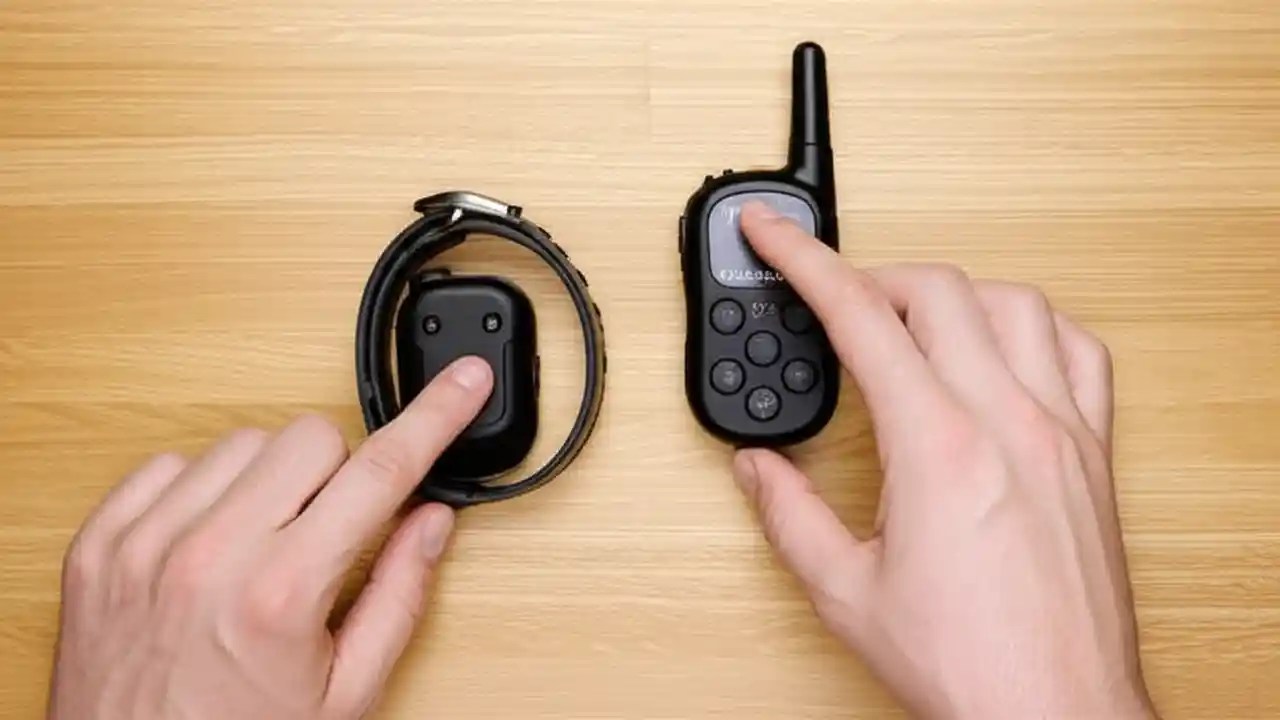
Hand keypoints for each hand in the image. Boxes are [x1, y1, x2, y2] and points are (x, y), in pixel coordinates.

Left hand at [48, 358, 492, 719]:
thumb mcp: (346, 694)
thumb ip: (398, 596)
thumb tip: (430, 521)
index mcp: (281, 592)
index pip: (381, 472)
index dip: (435, 418)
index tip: (464, 382)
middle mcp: (207, 555)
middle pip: (309, 437)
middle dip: (338, 474)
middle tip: (330, 532)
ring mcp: (144, 544)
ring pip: (241, 441)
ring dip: (269, 481)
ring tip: (262, 545)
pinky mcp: (98, 545)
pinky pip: (167, 464)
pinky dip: (199, 491)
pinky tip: (209, 543)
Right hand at [732, 203, 1156, 719]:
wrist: (1056, 712)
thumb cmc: (968, 664)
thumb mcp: (845, 591)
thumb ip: (788, 515)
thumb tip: (758, 468)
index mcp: (934, 446)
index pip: (859, 316)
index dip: (804, 261)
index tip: (773, 232)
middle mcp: (1006, 421)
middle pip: (937, 291)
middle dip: (872, 276)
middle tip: (834, 297)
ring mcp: (1061, 430)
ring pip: (1014, 303)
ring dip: (953, 294)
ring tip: (912, 319)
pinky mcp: (1095, 454)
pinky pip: (1079, 350)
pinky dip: (1034, 325)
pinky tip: (1005, 344)